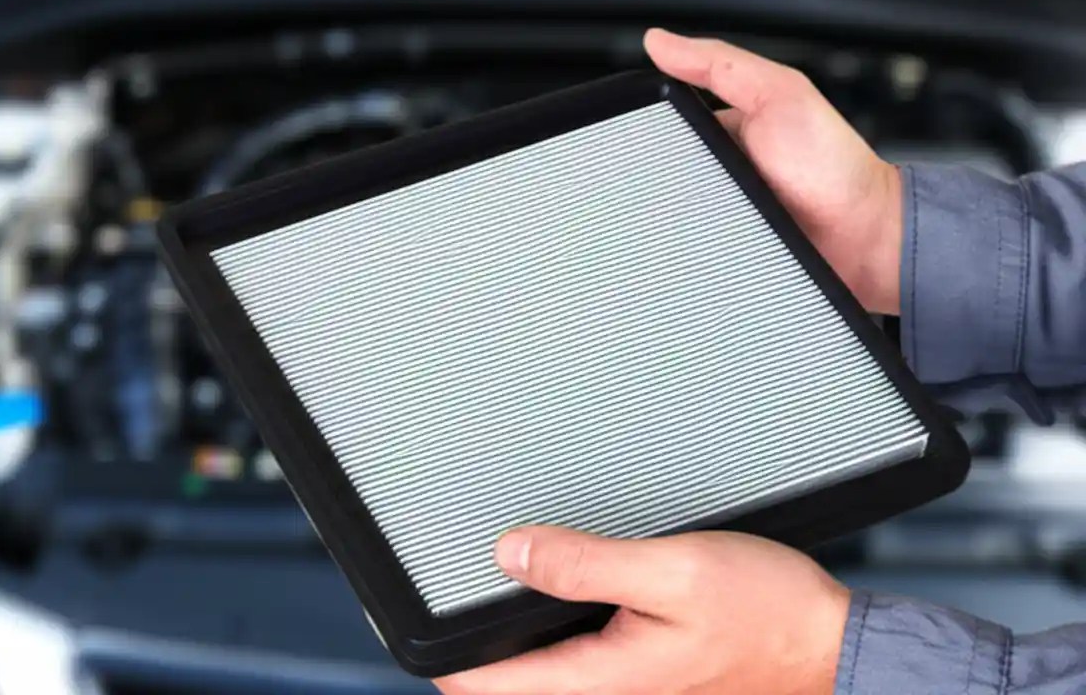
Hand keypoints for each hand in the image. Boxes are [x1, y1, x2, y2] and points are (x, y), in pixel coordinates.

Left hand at [434, 527, 848, 694]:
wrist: (829, 643)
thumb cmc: (766, 613)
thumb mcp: (670, 572)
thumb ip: (585, 565)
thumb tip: (512, 555)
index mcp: (600, 679)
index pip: (487, 683)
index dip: (441, 656)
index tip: (407, 620)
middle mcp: (607, 691)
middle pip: (510, 678)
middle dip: (472, 640)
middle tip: (443, 583)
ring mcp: (625, 685)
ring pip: (541, 666)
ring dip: (512, 631)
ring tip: (491, 577)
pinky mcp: (643, 670)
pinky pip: (574, 653)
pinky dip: (551, 623)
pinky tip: (556, 586)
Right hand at [644, 29, 902, 314]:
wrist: (862, 235)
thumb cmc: (832, 166)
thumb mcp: (777, 94)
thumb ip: (720, 65)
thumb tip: (661, 42)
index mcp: (726, 127)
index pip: (669, 122)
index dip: (657, 125)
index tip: (659, 132)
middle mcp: (720, 168)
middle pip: (666, 171)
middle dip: (670, 177)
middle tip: (703, 178)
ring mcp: (721, 210)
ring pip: (673, 212)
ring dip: (680, 215)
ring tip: (712, 210)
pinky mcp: (723, 246)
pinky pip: (690, 245)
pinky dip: (691, 244)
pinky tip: (704, 239)